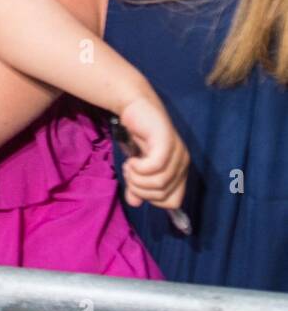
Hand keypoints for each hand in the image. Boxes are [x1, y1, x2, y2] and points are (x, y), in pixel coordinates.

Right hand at [117, 95, 188, 209]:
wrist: (135, 107)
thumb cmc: (138, 136)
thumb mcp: (136, 166)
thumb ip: (136, 185)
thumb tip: (134, 202)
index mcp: (179, 172)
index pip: (172, 202)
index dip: (151, 199)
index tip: (136, 184)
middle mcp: (182, 164)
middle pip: (163, 195)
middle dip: (140, 189)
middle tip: (129, 173)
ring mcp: (177, 153)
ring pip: (160, 183)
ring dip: (137, 178)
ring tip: (128, 166)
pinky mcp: (166, 142)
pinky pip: (155, 167)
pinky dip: (138, 168)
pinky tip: (131, 160)